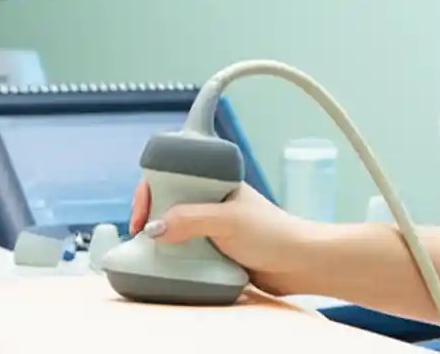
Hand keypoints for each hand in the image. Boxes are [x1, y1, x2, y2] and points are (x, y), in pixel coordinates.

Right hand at [128, 180, 323, 296]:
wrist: (299, 264)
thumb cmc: (273, 233)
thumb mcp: (228, 220)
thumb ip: (191, 219)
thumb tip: (154, 228)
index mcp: (216, 182)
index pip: (173, 176)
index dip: (151, 190)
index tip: (141, 212)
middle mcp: (212, 202)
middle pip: (169, 203)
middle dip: (151, 216)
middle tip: (141, 234)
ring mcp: (213, 227)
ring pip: (176, 228)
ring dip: (162, 238)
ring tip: (149, 251)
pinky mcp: (215, 250)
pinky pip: (186, 250)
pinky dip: (174, 256)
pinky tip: (165, 263)